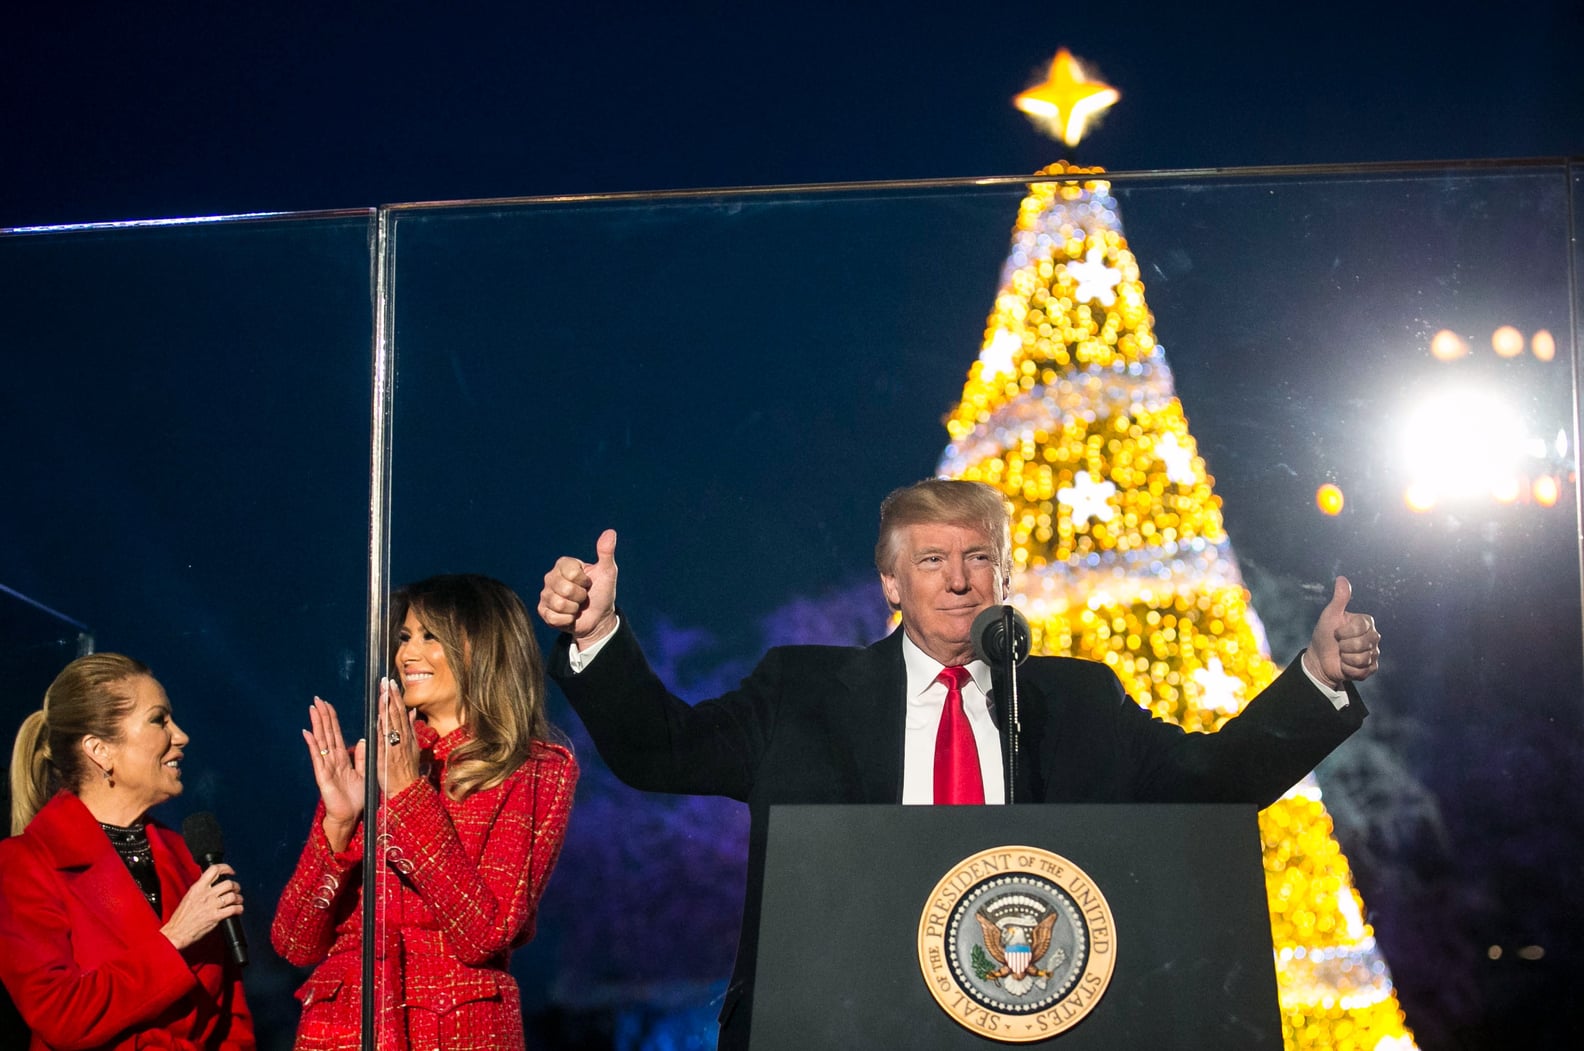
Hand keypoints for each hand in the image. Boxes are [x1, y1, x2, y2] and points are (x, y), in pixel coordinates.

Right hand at [162, 863, 242, 950]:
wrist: (176, 932)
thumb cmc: (181, 918)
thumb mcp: (189, 897)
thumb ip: (200, 889)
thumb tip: (211, 884)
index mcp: (197, 888)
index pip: (214, 870)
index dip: (226, 868)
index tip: (231, 872)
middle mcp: (206, 894)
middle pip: (228, 883)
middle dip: (235, 886)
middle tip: (236, 890)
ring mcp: (211, 905)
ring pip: (233, 896)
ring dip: (239, 898)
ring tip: (238, 901)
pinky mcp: (215, 916)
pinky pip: (233, 909)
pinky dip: (239, 909)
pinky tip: (238, 910)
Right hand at [302, 696, 365, 851]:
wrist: (349, 815)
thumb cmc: (356, 797)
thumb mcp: (365, 773)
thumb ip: (363, 757)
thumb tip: (363, 739)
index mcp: (343, 758)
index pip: (336, 734)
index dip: (332, 719)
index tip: (327, 705)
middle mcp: (332, 759)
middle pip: (327, 733)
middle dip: (322, 716)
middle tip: (317, 699)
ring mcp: (326, 766)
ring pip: (321, 741)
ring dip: (317, 724)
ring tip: (312, 709)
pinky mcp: (323, 775)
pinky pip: (317, 757)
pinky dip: (312, 744)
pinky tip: (307, 733)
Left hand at [376, 677, 420, 798]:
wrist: (407, 789)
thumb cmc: (408, 770)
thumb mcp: (414, 747)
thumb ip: (411, 729)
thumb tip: (412, 712)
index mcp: (407, 736)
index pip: (401, 713)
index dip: (396, 698)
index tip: (392, 684)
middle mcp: (402, 739)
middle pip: (396, 714)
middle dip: (391, 697)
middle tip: (386, 682)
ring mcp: (395, 746)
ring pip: (391, 723)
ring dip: (387, 707)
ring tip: (383, 692)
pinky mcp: (387, 755)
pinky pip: (385, 739)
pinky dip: (383, 727)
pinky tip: (379, 716)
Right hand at [538, 528, 619, 643]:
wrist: (598, 618)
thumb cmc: (602, 592)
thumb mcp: (607, 572)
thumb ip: (606, 552)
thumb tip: (610, 532)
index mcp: (563, 565)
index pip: (570, 572)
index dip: (583, 581)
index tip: (588, 582)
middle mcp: (550, 577)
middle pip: (564, 589)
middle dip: (580, 596)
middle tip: (583, 596)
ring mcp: (545, 595)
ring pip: (559, 604)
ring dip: (574, 609)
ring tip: (577, 606)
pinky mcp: (543, 612)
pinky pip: (554, 617)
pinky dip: (567, 620)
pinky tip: (570, 616)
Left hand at [1302, 576, 1380, 688]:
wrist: (1320, 658)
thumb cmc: (1325, 634)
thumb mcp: (1330, 615)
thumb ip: (1339, 598)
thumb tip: (1342, 578)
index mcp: (1366, 623)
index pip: (1360, 627)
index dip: (1343, 632)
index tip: (1336, 632)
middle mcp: (1374, 637)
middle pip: (1363, 644)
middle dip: (1344, 646)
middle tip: (1339, 645)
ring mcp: (1374, 653)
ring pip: (1363, 658)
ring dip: (1346, 659)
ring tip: (1342, 656)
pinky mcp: (1371, 668)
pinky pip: (1363, 671)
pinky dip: (1349, 669)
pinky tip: (1345, 665)